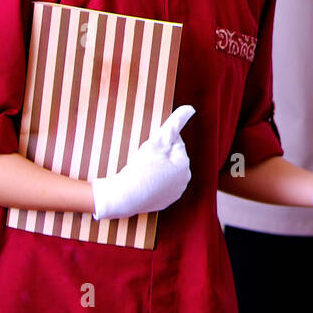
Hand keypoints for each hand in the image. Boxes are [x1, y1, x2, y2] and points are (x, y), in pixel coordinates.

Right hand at [90, 105, 195, 219]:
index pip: (174, 143)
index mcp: (185, 165)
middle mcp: (183, 181)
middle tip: (141, 162)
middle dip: (157, 156)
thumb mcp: (157, 141)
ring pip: (163, 172)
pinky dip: (150, 182)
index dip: (158, 143)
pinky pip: (157, 186)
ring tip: (139, 172)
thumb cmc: (139, 169)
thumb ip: (175, 123)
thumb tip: (190, 108)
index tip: (147, 151)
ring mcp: (173, 194)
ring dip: (154, 168)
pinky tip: (140, 183)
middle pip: (169, 158)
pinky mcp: (162, 203)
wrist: (121, 198)